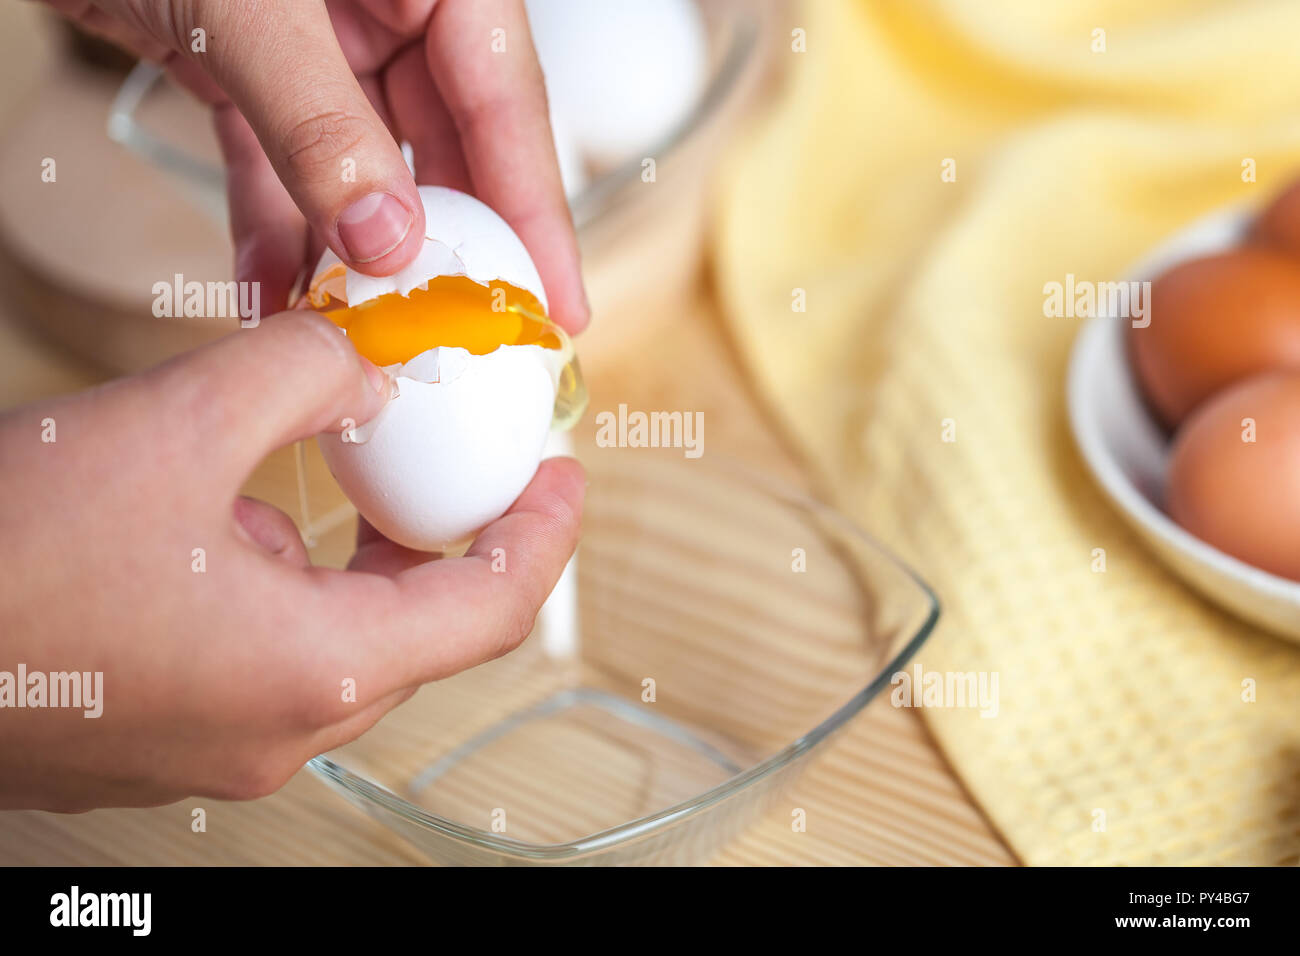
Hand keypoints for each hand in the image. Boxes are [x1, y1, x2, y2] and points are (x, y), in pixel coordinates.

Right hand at [0, 312, 583, 810]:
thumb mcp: (170, 425)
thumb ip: (297, 376)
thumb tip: (367, 364)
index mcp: (315, 672)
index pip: (492, 610)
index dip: (543, 535)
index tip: (563, 476)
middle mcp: (283, 732)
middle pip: (419, 627)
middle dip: (439, 536)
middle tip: (445, 457)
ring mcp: (224, 750)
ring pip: (336, 641)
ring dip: (339, 556)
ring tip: (287, 472)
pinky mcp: (171, 741)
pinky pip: (265, 661)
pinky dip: (274, 588)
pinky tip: (202, 528)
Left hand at [42, 0, 588, 331]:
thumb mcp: (247, 8)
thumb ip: (320, 121)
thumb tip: (385, 240)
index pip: (506, 99)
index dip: (536, 209)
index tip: (557, 302)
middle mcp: (390, 3)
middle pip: (446, 144)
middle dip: (445, 245)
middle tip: (463, 336)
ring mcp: (321, 37)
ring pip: (361, 168)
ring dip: (349, 255)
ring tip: (357, 335)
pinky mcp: (251, 65)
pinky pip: (279, 163)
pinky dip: (275, 229)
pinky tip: (273, 295)